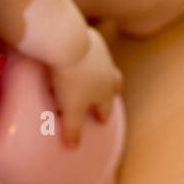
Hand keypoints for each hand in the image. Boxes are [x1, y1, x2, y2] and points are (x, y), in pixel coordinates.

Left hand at [47, 27, 122, 147]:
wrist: (68, 43)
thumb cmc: (71, 79)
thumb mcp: (71, 109)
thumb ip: (73, 129)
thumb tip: (72, 147)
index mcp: (105, 91)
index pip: (106, 107)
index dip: (102, 115)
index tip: (100, 120)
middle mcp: (108, 72)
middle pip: (114, 83)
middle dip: (109, 91)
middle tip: (104, 94)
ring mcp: (101, 53)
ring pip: (103, 65)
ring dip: (97, 70)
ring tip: (87, 73)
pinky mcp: (91, 36)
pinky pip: (90, 47)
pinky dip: (84, 52)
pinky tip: (73, 52)